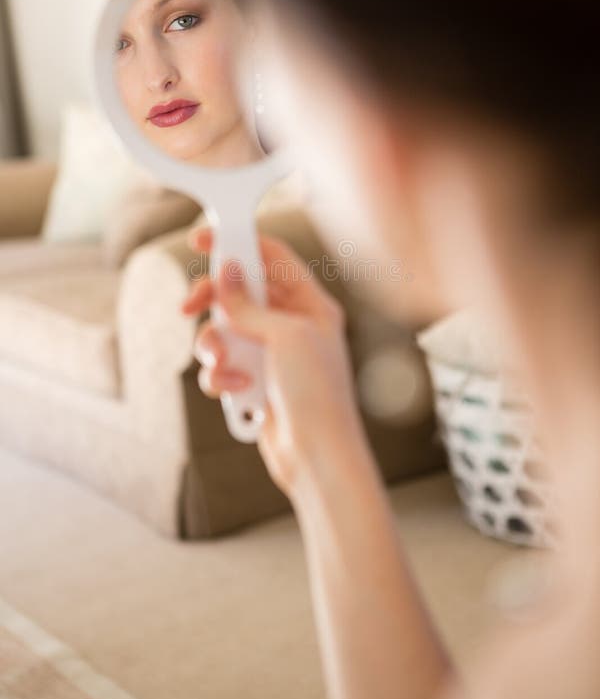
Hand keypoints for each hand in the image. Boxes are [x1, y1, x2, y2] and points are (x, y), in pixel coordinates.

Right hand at [181, 229, 365, 499]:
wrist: (317, 458)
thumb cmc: (317, 395)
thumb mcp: (285, 338)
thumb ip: (249, 304)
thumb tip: (226, 270)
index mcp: (310, 304)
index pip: (271, 258)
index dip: (237, 243)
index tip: (201, 240)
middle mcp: (291, 325)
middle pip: (239, 293)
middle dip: (212, 301)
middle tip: (189, 305)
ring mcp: (271, 355)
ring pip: (224, 331)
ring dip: (214, 346)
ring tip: (223, 363)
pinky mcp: (254, 383)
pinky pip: (223, 366)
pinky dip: (221, 376)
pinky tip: (234, 390)